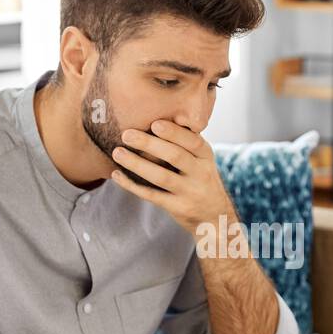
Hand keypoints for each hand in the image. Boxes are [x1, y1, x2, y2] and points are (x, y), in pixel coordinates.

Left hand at [109, 119, 234, 234]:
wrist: (215, 216)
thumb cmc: (200, 179)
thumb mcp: (202, 159)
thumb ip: (185, 142)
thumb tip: (156, 118)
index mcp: (206, 156)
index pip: (192, 142)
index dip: (174, 133)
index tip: (154, 123)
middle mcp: (201, 174)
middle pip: (175, 156)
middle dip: (149, 144)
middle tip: (126, 134)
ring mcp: (190, 192)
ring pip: (161, 177)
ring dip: (136, 164)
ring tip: (117, 152)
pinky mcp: (178, 208)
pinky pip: (151, 195)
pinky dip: (132, 185)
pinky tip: (117, 175)